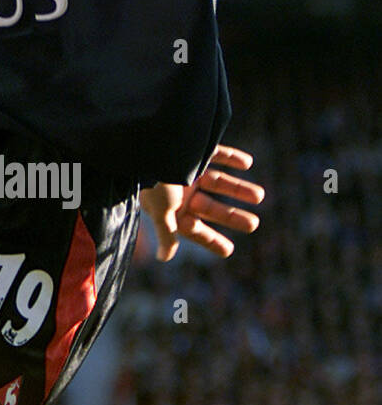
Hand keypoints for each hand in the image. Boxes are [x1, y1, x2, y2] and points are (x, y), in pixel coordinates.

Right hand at [139, 144, 263, 260]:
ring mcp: (188, 171)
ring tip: (259, 196)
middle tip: (253, 224)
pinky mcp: (193, 151)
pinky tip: (247, 163)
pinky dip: (231, 158)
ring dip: (238, 189)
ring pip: (218, 182)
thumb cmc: (151, 182)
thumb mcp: (161, 211)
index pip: (195, 229)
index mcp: (173, 209)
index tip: (228, 250)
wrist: (144, 146)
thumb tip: (164, 259)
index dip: (211, 240)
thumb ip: (166, 234)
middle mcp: (182, 192)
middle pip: (211, 208)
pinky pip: (215, 154)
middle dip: (232, 216)